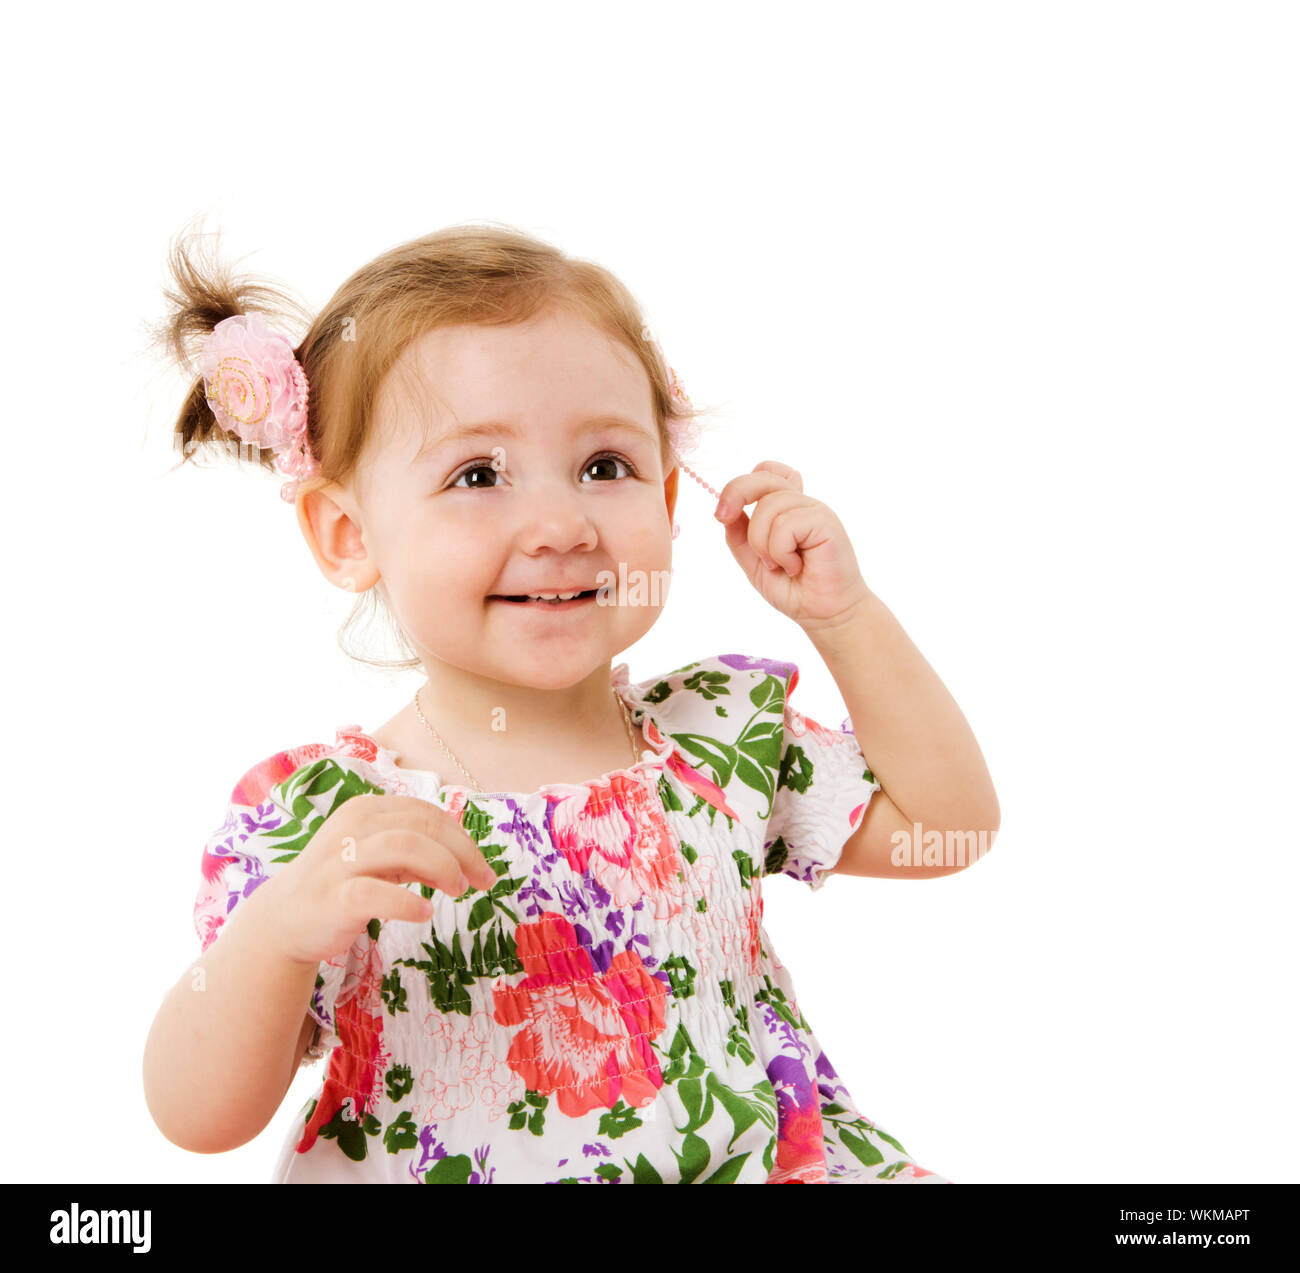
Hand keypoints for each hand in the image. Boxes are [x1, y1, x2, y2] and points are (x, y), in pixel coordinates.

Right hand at [257, 794, 497, 965]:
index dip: (462, 838)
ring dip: (442, 867)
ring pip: (405, 846)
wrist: (283, 919)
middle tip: (481, 881)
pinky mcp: (333, 897)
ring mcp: (340, 861)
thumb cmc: (341, 882)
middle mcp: (353, 827)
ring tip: (458, 889)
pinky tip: (424, 913)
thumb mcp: (379, 857)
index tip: (482, 867)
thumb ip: (416, 850)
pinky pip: (375, 893)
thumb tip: (466, 857)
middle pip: (423, 825)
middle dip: (462, 852)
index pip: (426, 813)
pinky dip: (406, 902)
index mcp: (366, 810)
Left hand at [714, 460, 871, 628]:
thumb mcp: (753, 560)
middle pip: (763, 476)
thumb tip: (726, 510)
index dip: (740, 484)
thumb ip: (739, 535)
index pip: (766, 471)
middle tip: (724, 519)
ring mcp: (815, 510)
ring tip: (779, 565)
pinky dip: (781, 552)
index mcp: (786, 507)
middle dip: (735, 494)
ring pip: (768, 506)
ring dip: (762, 543)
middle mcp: (801, 503)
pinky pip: (786, 525)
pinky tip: (795, 566)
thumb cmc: (794, 588)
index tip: (724, 514)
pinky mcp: (826, 522)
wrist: (825, 614)